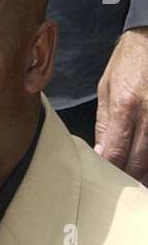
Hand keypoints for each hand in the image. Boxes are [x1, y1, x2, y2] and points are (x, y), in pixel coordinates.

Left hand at [95, 28, 147, 180]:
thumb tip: (101, 153)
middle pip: (138, 163)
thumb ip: (104, 124)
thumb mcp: (106, 88)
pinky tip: (146, 165)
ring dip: (145, 173)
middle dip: (128, 177)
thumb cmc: (129, 60)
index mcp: (125, 106)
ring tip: (137, 180)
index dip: (110, 171)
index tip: (106, 177)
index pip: (115, 153)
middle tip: (120, 184)